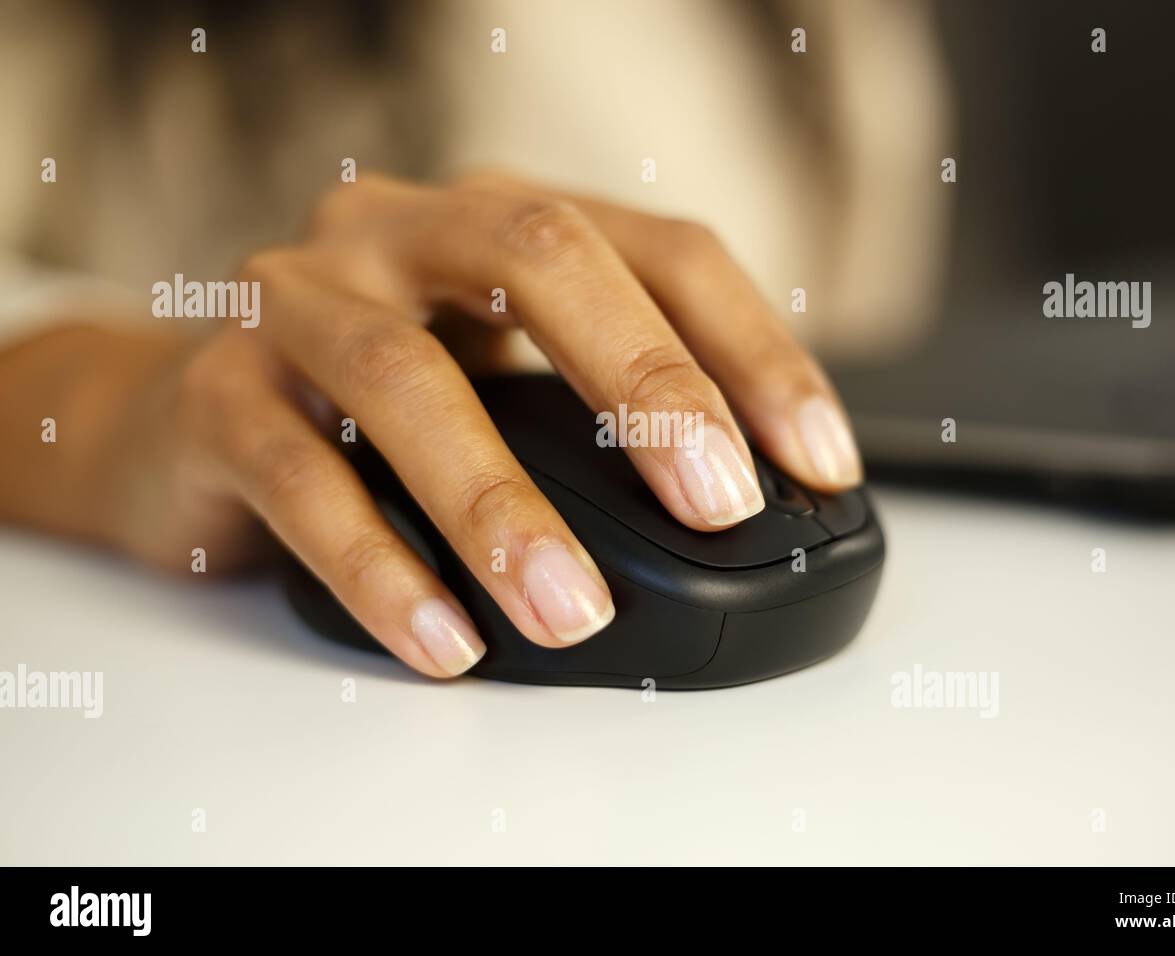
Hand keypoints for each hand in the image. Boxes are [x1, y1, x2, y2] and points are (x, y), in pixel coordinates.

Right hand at [94, 172, 862, 677]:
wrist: (179, 415)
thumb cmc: (373, 400)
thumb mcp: (506, 378)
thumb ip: (597, 411)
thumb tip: (738, 500)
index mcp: (501, 222)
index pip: (660, 248)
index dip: (753, 350)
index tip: (818, 460)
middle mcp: (401, 232)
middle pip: (540, 259)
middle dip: (645, 380)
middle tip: (716, 503)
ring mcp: (298, 300)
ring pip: (404, 376)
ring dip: (501, 504)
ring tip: (573, 610)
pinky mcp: (214, 390)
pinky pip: (296, 475)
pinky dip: (378, 565)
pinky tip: (446, 640)